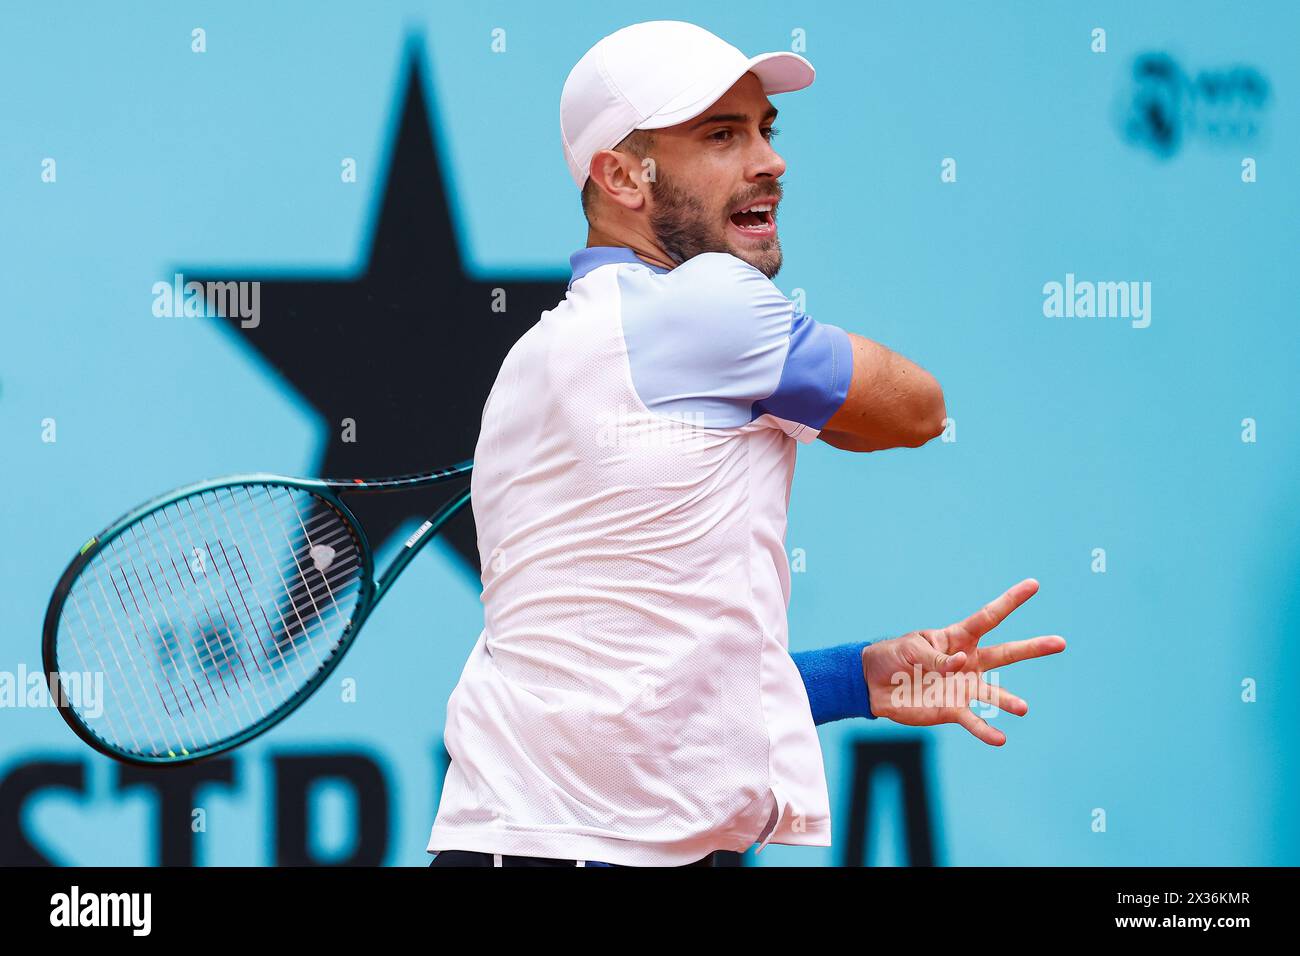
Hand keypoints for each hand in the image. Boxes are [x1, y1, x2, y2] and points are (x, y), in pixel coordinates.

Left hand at [861, 579, 1064, 744]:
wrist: (874, 684)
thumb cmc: (893, 656)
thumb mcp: (912, 647)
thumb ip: (936, 655)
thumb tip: (960, 663)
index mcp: (958, 638)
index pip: (989, 617)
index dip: (1011, 601)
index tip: (1034, 585)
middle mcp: (968, 662)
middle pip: (1006, 653)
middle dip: (1032, 647)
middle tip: (1060, 642)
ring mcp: (963, 686)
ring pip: (993, 692)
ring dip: (1008, 701)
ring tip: (1023, 708)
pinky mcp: (953, 709)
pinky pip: (973, 720)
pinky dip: (986, 731)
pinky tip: (1000, 740)